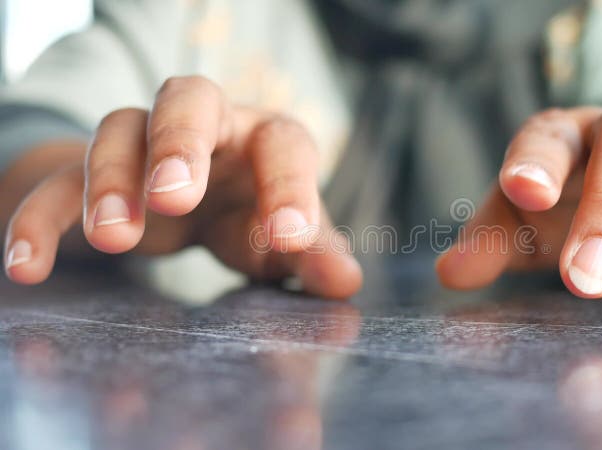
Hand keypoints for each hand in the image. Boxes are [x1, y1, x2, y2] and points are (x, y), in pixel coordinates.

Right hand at [3, 76, 361, 297]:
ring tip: (113, 238)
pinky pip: (54, 183)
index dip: (289, 186)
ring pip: (116, 131)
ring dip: (110, 181)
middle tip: (175, 197)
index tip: (288, 238)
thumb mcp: (280, 237)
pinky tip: (28, 267)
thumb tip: (344, 281)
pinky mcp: (88, 175)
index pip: (283, 144)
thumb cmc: (246, 215)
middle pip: (188, 98)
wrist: (180, 204)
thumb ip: (311, 254)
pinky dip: (38, 219)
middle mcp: (204, 126)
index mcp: (263, 139)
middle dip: (180, 144)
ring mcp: (140, 144)